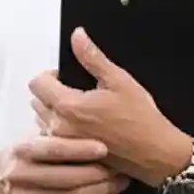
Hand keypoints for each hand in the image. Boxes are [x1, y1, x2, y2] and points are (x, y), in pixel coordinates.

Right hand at [0, 135, 129, 193]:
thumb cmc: (25, 156)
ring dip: (102, 189)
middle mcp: (22, 176)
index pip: (52, 150)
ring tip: (120, 179)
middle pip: (67, 178)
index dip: (79, 149)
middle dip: (98, 173)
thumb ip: (54, 129)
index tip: (103, 147)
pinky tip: (108, 192)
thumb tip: (86, 110)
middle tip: (120, 165)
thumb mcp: (32, 138)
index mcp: (22, 151)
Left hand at [28, 27, 191, 186]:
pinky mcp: (71, 157)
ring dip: (54, 112)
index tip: (65, 77)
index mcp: (69, 106)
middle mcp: (60, 128)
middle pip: (37, 101)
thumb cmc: (141, 121)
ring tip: (81, 112)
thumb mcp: (118, 80)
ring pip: (43, 120)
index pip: (36, 83)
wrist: (156, 155)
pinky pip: (53, 138)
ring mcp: (65, 145)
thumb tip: (77, 36)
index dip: (50, 75)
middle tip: (77, 93)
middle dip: (52, 92)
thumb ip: (92, 57)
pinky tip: (83, 128)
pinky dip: (61, 130)